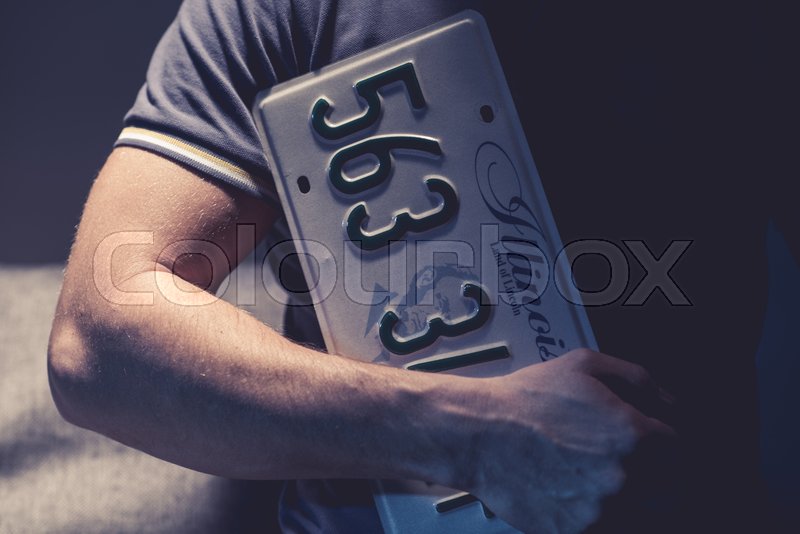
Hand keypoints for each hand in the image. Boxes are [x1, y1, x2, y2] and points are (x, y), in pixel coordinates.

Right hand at [463, 349, 675, 532]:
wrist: (478, 433)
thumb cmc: (526, 398)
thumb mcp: (583, 365)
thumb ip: (638, 378)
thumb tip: (670, 401)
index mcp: (632, 434)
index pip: (679, 450)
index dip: (666, 445)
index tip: (654, 446)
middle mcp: (624, 476)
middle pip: (670, 487)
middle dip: (656, 475)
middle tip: (626, 464)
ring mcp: (601, 508)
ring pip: (643, 513)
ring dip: (632, 499)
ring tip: (596, 478)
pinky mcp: (576, 531)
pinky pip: (608, 528)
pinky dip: (599, 515)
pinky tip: (575, 493)